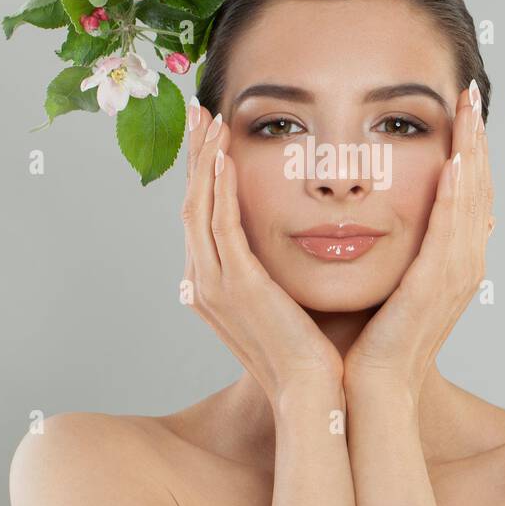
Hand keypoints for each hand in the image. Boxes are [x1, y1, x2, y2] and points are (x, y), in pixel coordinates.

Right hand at [181, 100, 343, 406]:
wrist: (314, 394)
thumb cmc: (313, 353)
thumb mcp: (288, 302)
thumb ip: (279, 271)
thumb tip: (299, 239)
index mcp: (214, 288)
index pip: (201, 217)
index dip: (201, 173)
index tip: (209, 135)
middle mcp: (204, 283)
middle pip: (189, 203)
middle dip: (193, 155)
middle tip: (197, 111)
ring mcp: (215, 285)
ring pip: (197, 206)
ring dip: (201, 159)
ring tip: (208, 118)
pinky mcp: (237, 285)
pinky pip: (219, 223)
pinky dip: (217, 186)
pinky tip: (222, 153)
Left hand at [343, 81, 493, 395]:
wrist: (366, 391)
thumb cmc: (366, 342)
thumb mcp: (385, 282)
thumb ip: (392, 248)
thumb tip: (374, 212)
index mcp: (453, 262)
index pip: (469, 193)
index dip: (470, 149)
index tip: (462, 110)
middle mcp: (464, 264)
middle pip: (480, 187)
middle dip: (476, 137)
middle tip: (471, 92)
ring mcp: (455, 275)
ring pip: (473, 200)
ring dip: (472, 151)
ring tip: (468, 110)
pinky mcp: (436, 285)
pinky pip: (451, 229)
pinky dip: (457, 192)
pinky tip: (455, 159)